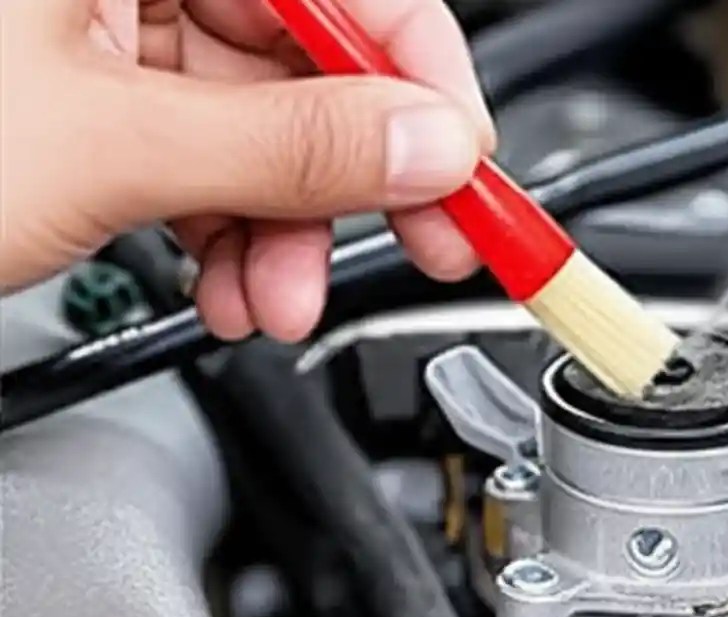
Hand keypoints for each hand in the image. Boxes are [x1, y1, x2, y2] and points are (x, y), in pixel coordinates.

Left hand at [1, 0, 494, 341]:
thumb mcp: (110, 149)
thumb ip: (286, 145)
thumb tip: (429, 148)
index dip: (425, 75)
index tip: (467, 167)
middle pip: (311, 66)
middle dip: (358, 179)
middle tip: (431, 243)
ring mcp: (108, 40)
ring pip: (261, 132)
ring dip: (291, 232)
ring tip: (283, 301)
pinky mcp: (95, 109)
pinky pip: (205, 167)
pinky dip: (233, 238)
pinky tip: (233, 289)